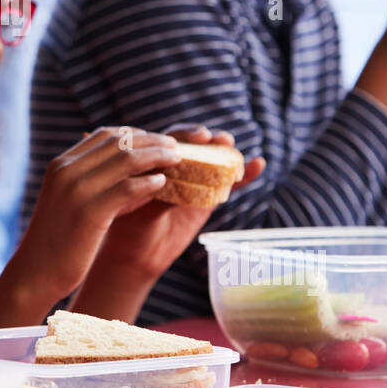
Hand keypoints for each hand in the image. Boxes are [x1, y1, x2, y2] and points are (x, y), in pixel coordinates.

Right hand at [15, 126, 191, 299]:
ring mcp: (77, 190)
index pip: (104, 135)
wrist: (37, 271)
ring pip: (127, 159)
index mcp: (61, 165)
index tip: (155, 140)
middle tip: (174, 146)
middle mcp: (67, 171)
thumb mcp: (71, 201)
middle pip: (118, 142)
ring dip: (157, 156)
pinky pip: (127, 188)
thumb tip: (138, 170)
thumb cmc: (59, 239)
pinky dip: (149, 182)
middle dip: (151, 140)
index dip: (135, 134)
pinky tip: (162, 184)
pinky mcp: (89, 212)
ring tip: (176, 160)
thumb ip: (95, 181)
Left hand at [93, 127, 263, 280]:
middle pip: (194, 145)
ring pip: (212, 161)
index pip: (170, 140)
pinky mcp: (209, 198)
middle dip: (204, 138)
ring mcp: (194, 182)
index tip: (193, 136)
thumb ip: (154, 189)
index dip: (182, 135)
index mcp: (152, 162)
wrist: (136, 252)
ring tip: (229, 144)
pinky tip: (258, 164)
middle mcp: (174, 168)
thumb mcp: (137, 202)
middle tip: (210, 138)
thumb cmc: (128, 223)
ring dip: (224, 150)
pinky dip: (244, 175)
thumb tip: (165, 179)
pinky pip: (229, 184)